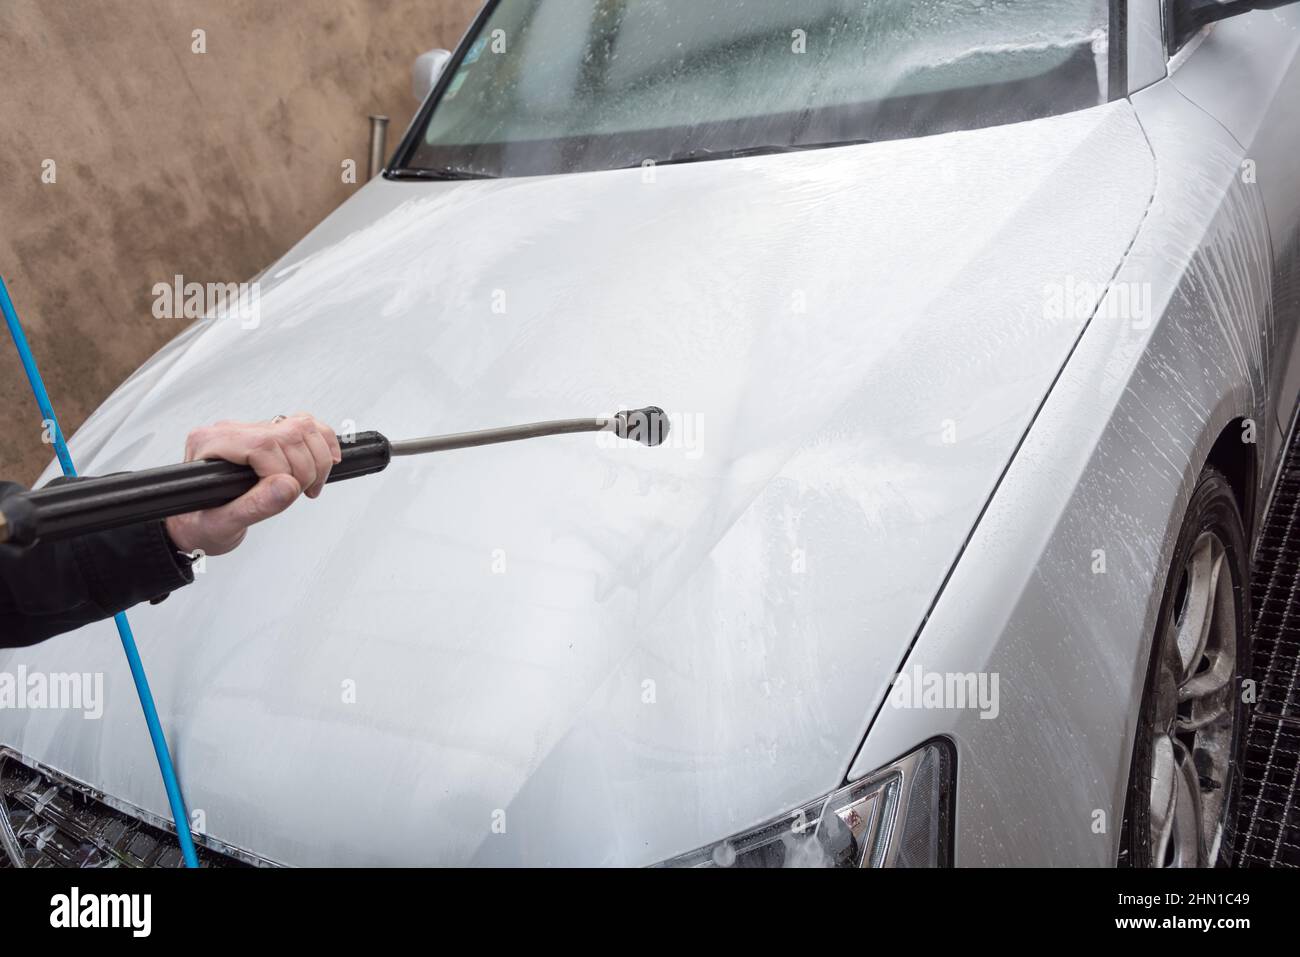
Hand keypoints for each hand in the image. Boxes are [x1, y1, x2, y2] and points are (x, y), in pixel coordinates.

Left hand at [164, 414, 341, 557]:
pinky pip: (305, 426)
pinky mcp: (269, 436)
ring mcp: (251, 431)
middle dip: (306, 468)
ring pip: (302, 426)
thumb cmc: (199, 524)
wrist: (196, 525)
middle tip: (302, 493)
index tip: (288, 493)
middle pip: (289, 433)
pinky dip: (323, 443)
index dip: (285, 471)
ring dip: (318, 458)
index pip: (263, 444)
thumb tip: (287, 487)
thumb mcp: (221, 525)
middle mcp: (231, 432)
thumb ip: (254, 506)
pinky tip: (325, 463)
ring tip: (309, 485)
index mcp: (211, 444)